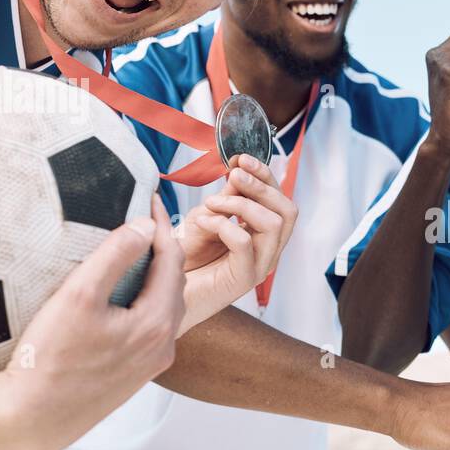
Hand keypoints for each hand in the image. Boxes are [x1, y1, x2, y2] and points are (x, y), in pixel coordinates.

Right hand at [0, 196, 185, 449]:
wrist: (29, 421)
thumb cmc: (48, 359)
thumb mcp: (79, 295)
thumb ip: (115, 255)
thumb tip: (144, 226)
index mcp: (157, 323)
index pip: (172, 259)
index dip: (161, 224)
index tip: (149, 197)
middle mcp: (163, 345)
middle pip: (174, 283)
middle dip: (164, 248)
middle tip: (145, 219)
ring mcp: (151, 363)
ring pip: (164, 307)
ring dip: (156, 276)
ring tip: (137, 249)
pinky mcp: (134, 375)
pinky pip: (150, 327)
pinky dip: (146, 301)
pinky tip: (124, 293)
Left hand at [177, 154, 298, 332]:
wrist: (162, 290)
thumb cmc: (185, 257)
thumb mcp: (207, 216)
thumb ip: (228, 196)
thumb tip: (239, 168)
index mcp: (263, 235)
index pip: (281, 200)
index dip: (266, 175)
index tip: (241, 158)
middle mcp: (268, 251)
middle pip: (287, 210)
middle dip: (261, 185)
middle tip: (234, 174)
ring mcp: (259, 266)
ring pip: (273, 223)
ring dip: (241, 203)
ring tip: (212, 202)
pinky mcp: (243, 279)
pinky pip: (245, 242)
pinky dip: (223, 224)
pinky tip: (202, 223)